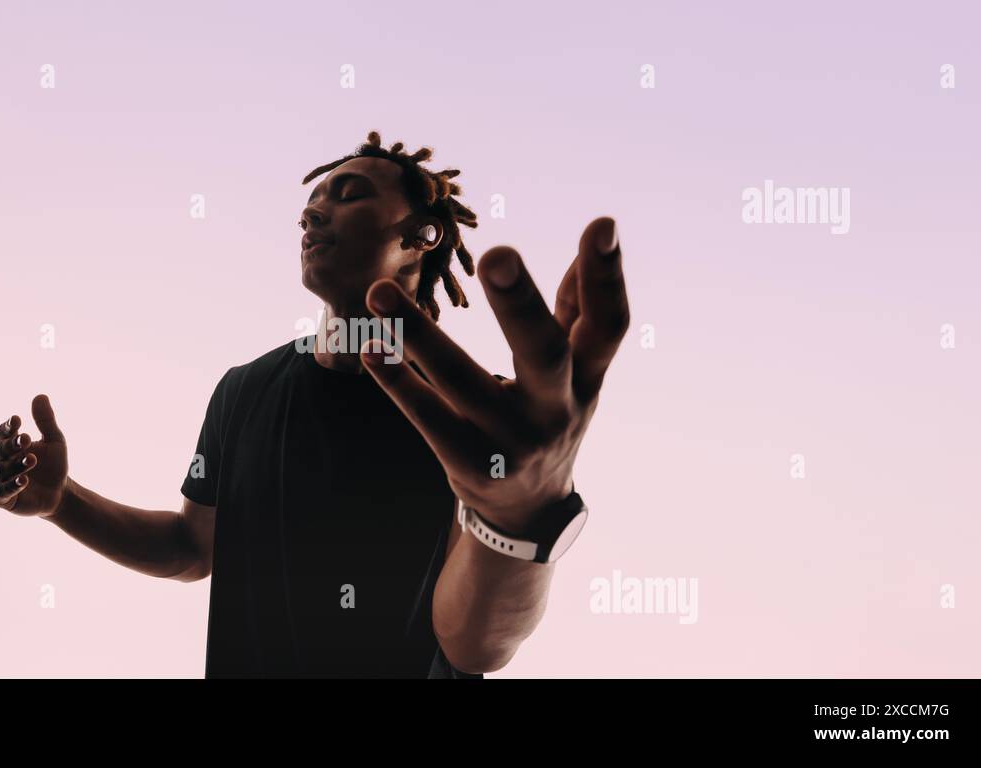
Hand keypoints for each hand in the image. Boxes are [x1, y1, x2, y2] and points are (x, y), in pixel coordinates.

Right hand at [0, 394, 69, 516]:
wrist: (61, 493)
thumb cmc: (54, 465)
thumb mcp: (55, 442)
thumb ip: (46, 421)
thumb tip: (40, 395)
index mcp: (9, 445)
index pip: (2, 433)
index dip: (8, 426)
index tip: (18, 420)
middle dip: (12, 445)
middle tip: (27, 439)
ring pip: (0, 471)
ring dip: (15, 465)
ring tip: (33, 459)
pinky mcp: (1, 500)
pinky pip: (0, 493)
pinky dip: (10, 487)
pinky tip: (24, 480)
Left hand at [361, 217, 628, 533]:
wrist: (528, 511)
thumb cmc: (548, 415)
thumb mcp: (577, 371)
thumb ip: (579, 307)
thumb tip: (601, 232)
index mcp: (588, 377)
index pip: (608, 325)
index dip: (608, 277)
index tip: (602, 224)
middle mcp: (558, 409)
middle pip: (545, 353)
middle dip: (521, 305)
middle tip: (497, 253)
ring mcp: (514, 442)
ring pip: (464, 384)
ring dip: (420, 336)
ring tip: (380, 292)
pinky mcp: (472, 465)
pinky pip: (429, 421)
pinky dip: (399, 384)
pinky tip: (372, 348)